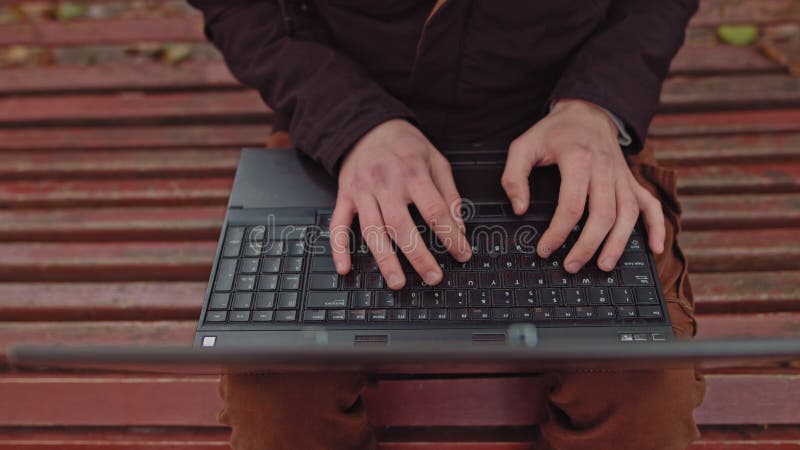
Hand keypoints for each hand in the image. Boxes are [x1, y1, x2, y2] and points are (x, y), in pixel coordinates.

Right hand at [330, 119, 471, 288]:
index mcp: (412, 173)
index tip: (462, 254)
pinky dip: (339, 248)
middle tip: (433, 277)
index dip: (451, 236)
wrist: (366, 125)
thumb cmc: (404, 144)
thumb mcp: (436, 159)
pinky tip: (344, 268)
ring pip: (371, 231)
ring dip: (384, 260)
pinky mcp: (344, 196)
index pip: (435, 211)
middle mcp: (385, 184)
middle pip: (402, 226)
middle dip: (419, 256)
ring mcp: (362, 191)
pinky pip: (338, 225)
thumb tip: (460, 226)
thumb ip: (449, 193)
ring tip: (397, 282)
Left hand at [501, 99, 664, 273]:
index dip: (558, 232)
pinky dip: (657, 226)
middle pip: (603, 214)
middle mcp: (605, 169)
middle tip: (571, 266)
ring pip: (628, 214)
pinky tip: (656, 248)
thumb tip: (519, 208)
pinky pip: (650, 204)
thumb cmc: (554, 132)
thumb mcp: (524, 146)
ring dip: (618, 243)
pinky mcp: (631, 180)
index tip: (545, 249)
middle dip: (588, 245)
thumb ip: (514, 176)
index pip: (572, 205)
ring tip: (604, 266)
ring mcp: (622, 176)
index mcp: (578, 159)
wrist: (587, 112)